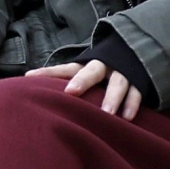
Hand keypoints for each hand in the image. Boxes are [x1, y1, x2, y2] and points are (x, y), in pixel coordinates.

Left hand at [27, 56, 142, 118]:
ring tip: (106, 113)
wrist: (138, 50)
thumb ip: (69, 83)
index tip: (29, 77)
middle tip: (70, 92)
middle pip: (91, 71)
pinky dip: (132, 104)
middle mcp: (103, 67)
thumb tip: (37, 92)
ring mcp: (122, 73)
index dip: (48, 72)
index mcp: (86, 65)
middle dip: (82, 80)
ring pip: (118, 83)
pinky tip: (126, 118)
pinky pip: (137, 92)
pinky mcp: (139, 80)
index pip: (64, 68)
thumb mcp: (87, 73)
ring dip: (112, 97)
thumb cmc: (104, 72)